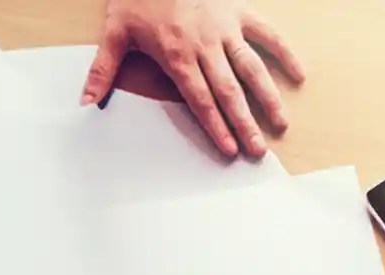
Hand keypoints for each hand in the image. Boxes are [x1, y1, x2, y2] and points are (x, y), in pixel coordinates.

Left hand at [81, 0, 304, 158]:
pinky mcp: (238, 12)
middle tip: (258, 151)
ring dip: (268, 98)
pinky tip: (299, 74)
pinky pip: (267, 34)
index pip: (199, 99)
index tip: (228, 150)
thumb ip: (102, 70)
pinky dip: (284, 53)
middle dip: (245, 124)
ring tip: (281, 124)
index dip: (215, 126)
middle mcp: (205, 45)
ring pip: (251, 68)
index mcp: (177, 55)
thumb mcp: (114, 31)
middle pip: (229, 92)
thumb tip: (85, 103)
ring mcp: (225, 28)